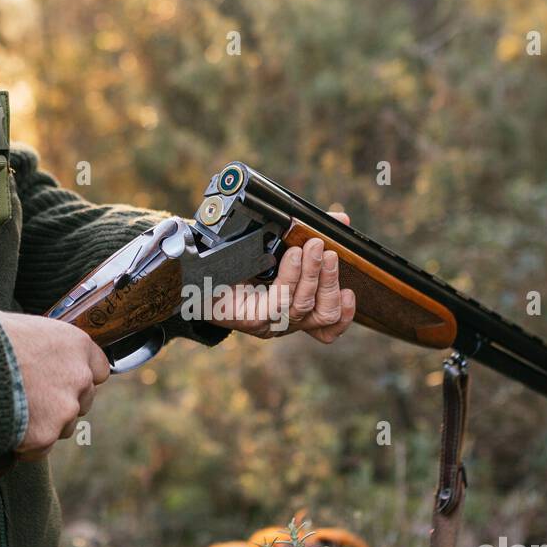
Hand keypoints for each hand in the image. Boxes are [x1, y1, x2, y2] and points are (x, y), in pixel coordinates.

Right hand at [0, 310, 109, 460]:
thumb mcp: (18, 327)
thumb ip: (38, 345)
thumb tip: (30, 350)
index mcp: (76, 344)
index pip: (98, 369)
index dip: (77, 377)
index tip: (60, 381)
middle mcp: (79, 377)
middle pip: (81, 401)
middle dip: (59, 404)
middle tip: (28, 400)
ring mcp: (64, 409)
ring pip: (62, 427)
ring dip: (43, 425)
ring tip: (9, 412)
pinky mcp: (44, 435)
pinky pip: (39, 447)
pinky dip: (23, 444)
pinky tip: (2, 427)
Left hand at [212, 211, 356, 343]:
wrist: (194, 266)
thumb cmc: (237, 257)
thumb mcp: (280, 243)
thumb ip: (311, 235)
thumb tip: (342, 220)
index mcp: (296, 306)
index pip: (328, 326)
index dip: (345, 314)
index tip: (352, 291)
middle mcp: (286, 319)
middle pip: (324, 315)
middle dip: (330, 281)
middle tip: (328, 252)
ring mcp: (270, 322)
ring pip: (304, 306)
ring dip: (312, 274)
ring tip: (311, 247)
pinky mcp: (253, 319)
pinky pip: (280, 301)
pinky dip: (291, 276)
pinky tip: (291, 256)